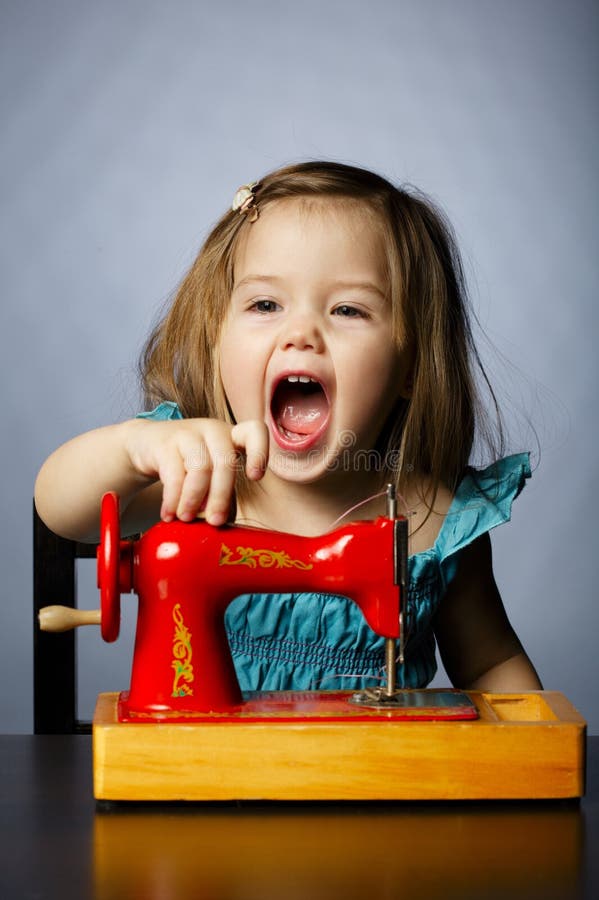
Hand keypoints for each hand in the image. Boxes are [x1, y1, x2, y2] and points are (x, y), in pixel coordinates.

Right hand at [124, 418, 267, 524]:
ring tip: (186, 518)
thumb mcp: (209, 473)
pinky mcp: (165, 443)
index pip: (255, 431)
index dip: (259, 453)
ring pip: (200, 468)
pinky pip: (173, 474)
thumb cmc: (186, 463)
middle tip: (215, 522)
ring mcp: (189, 433)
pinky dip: (173, 499)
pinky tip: (169, 514)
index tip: (254, 478)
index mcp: (232, 436)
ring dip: (194, 499)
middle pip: (225, 461)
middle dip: (221, 496)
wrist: (145, 444)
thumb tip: (228, 530)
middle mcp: (213, 430)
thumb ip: (221, 494)